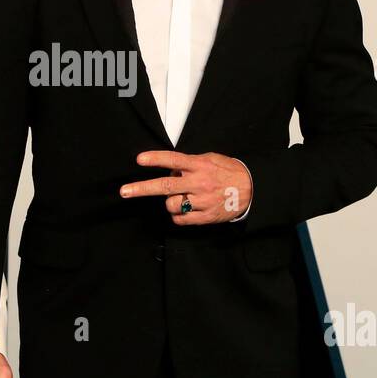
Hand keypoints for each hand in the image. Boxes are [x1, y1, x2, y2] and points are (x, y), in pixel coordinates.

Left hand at [119, 151, 251, 224]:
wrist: (252, 189)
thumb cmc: (228, 172)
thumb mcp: (210, 159)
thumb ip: (189, 163)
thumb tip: (170, 170)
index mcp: (200, 165)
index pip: (174, 160)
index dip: (155, 159)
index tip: (139, 160)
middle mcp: (199, 183)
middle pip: (166, 186)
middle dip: (142, 188)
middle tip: (124, 191)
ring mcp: (201, 201)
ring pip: (171, 204)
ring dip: (170, 201)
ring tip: (182, 197)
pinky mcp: (205, 216)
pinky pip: (180, 219)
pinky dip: (178, 214)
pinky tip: (186, 208)